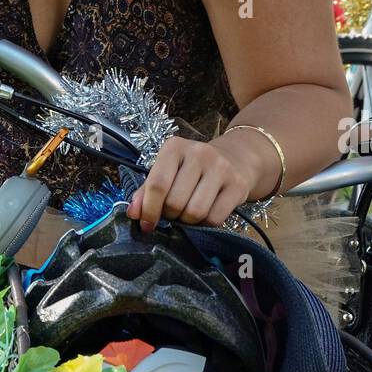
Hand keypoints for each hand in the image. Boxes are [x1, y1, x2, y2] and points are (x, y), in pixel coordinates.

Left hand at [125, 136, 254, 230]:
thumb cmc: (193, 168)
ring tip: (188, 213)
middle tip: (173, 213)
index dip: (149, 209)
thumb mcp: (168, 171)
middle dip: (170, 215)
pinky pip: (215, 218)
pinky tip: (206, 214)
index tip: (146, 224)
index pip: (157, 184)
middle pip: (175, 202)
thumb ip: (147, 190)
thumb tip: (133, 213)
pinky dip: (206, 224)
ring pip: (195, 212)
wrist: (236, 159)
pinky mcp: (238, 185)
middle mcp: (199, 153)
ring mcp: (221, 167)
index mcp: (175, 147)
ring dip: (188, 221)